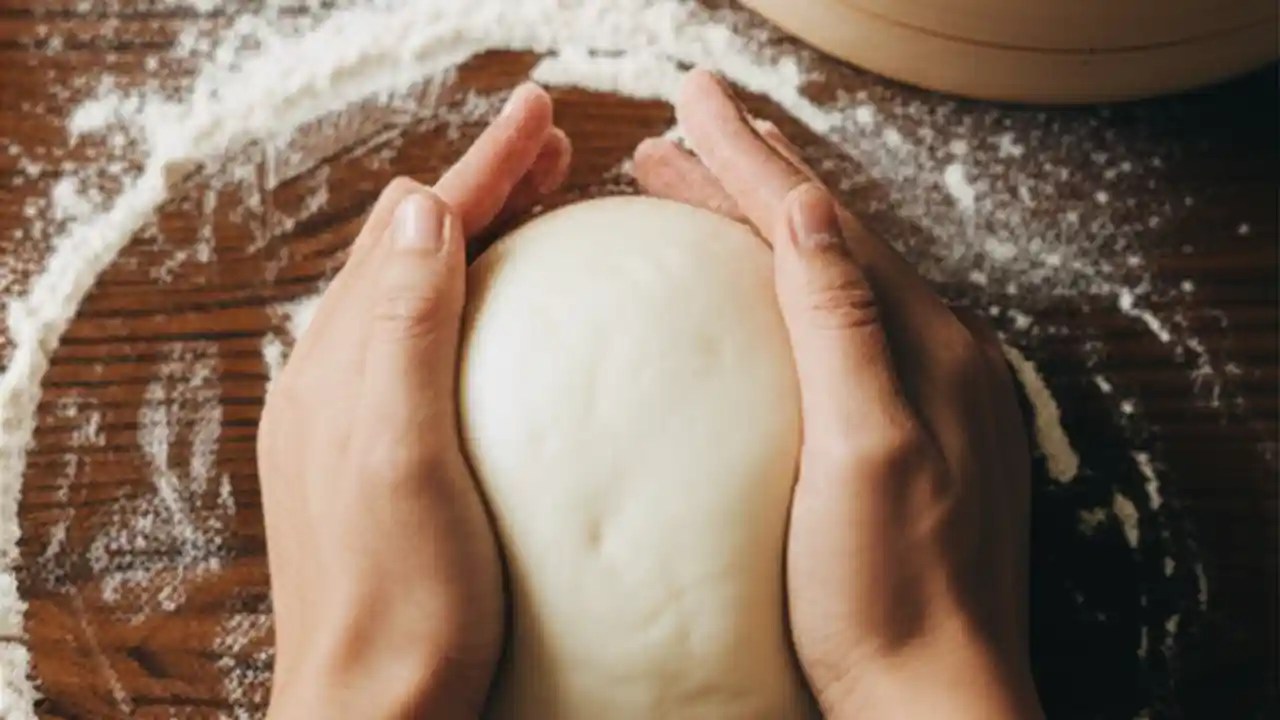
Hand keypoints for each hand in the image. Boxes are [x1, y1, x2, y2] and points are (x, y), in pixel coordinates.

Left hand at [258, 83, 570, 718]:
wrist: (374, 710)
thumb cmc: (398, 603)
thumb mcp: (401, 457)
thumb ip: (404, 328)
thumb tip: (419, 206)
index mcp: (342, 365)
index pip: (415, 233)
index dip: (480, 168)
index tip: (540, 117)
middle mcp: (335, 378)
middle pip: (410, 248)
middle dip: (478, 187)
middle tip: (552, 152)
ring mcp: (351, 416)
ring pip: (413, 290)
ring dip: (470, 233)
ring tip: (534, 203)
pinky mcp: (376, 454)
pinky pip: (417, 342)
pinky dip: (463, 295)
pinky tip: (503, 311)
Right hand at [634, 70, 1040, 718]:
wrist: (930, 704)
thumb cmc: (892, 595)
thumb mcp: (863, 451)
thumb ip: (842, 325)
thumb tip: (807, 208)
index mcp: (930, 347)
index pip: (823, 224)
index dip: (751, 156)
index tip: (692, 98)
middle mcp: (937, 357)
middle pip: (828, 241)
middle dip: (747, 180)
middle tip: (669, 143)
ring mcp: (922, 397)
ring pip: (831, 281)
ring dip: (762, 230)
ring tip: (695, 196)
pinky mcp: (900, 437)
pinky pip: (838, 332)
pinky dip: (785, 292)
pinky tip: (749, 299)